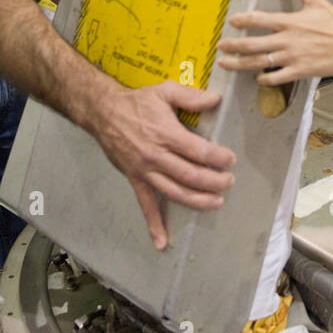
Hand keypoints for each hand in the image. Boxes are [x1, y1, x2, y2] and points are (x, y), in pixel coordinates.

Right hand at [88, 80, 236, 249]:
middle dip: (213, 182)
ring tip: (216, 203)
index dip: (217, 158)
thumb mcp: (165, 91)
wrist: (103, 112)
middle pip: (190, 175)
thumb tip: (216, 99)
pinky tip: (161, 242)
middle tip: (229, 182)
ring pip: (174, 192)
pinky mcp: (135, 179)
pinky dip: (153, 224)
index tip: (230, 160)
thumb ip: (191, 96)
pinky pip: (145, 204)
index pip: (198, 151)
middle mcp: (156, 155)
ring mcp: (145, 170)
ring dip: (196, 201)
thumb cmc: (137, 101)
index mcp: (166, 133)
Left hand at [218, 0, 332, 83]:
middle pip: (252, 44)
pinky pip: (275, 77)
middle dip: (233, 46)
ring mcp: (293, 57)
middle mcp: (288, 40)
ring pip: (259, 62)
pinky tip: (256, 77)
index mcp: (290, 21)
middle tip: (220, 46)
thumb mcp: (315, 0)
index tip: (231, 21)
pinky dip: (263, 78)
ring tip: (225, 63)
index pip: (259, 19)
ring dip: (239, 64)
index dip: (242, 20)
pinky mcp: (300, 71)